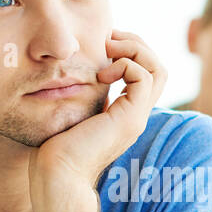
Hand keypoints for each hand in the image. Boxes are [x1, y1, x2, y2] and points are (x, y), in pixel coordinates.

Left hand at [28, 29, 167, 199]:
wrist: (56, 174)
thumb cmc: (54, 147)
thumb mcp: (70, 110)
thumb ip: (79, 93)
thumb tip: (69, 71)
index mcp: (124, 112)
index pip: (145, 73)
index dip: (129, 51)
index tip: (102, 44)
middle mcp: (135, 114)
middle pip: (157, 67)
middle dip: (135, 44)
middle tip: (108, 37)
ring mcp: (136, 117)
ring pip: (157, 68)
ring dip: (134, 49)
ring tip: (108, 49)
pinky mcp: (130, 118)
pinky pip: (143, 76)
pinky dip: (125, 64)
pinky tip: (102, 74)